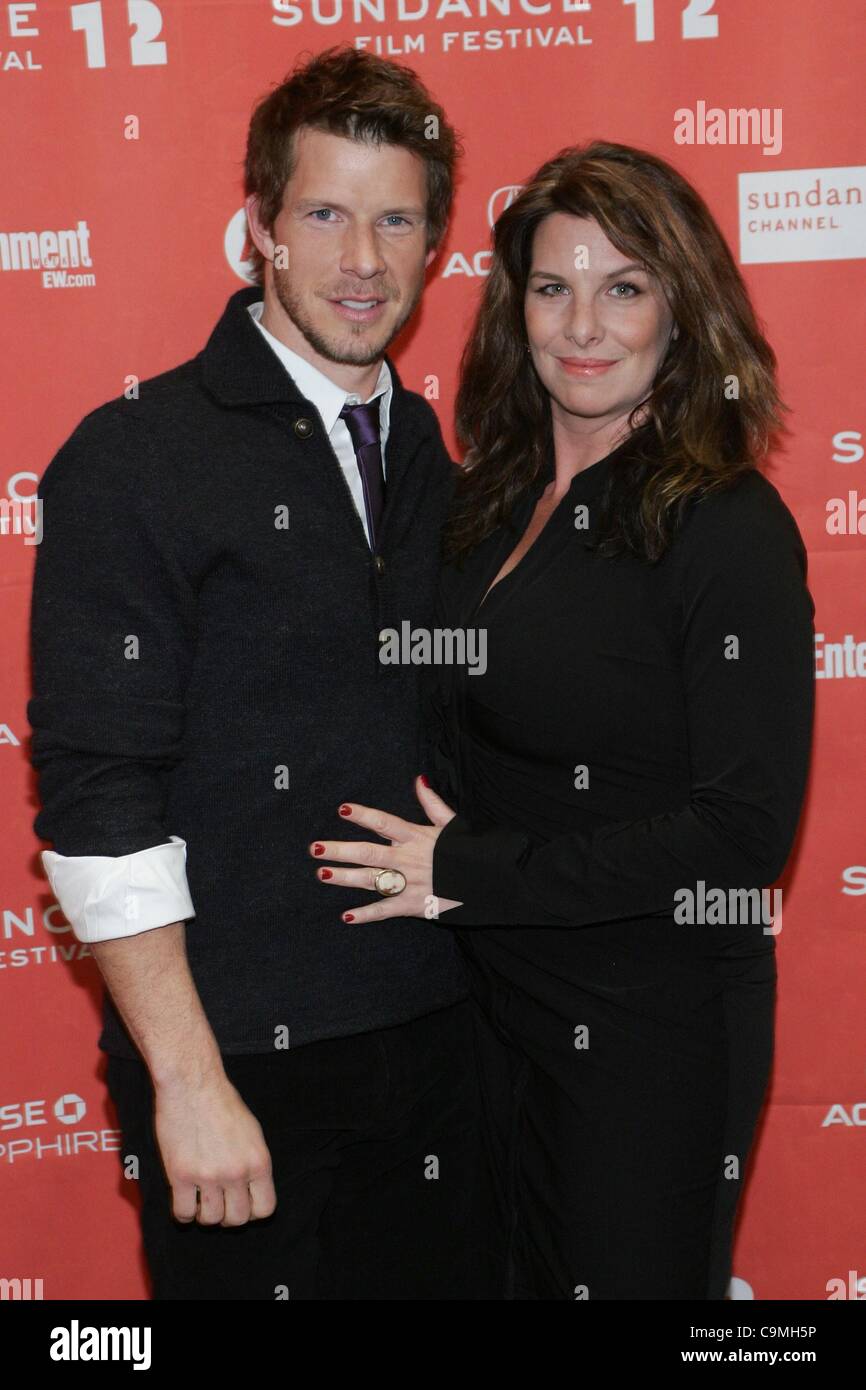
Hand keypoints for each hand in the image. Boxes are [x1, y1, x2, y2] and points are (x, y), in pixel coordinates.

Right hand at [154, 1070, 276, 1226]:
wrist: (193, 1084)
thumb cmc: (222, 1101)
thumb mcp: (252, 1132)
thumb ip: (253, 1162)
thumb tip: (251, 1187)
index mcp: (259, 1161)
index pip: (265, 1208)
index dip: (253, 1211)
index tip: (242, 1205)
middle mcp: (237, 1172)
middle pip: (237, 1219)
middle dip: (228, 1216)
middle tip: (219, 1203)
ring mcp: (208, 1176)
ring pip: (210, 1220)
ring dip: (205, 1215)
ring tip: (201, 1200)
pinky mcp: (181, 1175)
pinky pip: (183, 1213)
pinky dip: (184, 1213)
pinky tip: (184, 1200)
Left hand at [309, 775, 462, 922]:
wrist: (490, 882)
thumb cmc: (470, 850)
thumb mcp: (452, 823)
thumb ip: (432, 803)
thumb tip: (419, 780)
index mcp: (417, 837)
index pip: (385, 823)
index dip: (363, 815)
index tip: (342, 809)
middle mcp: (408, 859)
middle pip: (368, 853)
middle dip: (340, 850)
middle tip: (314, 848)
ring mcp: (409, 883)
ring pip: (371, 880)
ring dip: (345, 878)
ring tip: (322, 873)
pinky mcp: (414, 906)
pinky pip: (386, 910)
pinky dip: (366, 915)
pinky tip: (346, 916)